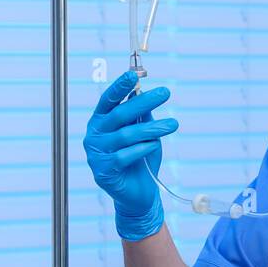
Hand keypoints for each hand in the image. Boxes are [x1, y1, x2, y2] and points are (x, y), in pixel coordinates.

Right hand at [83, 70, 178, 240]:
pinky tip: (153, 146)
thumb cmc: (141, 158)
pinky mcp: (102, 172)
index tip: (134, 73)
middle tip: (165, 93)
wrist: (139, 193)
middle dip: (143, 102)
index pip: (109, 100)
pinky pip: (124, 156)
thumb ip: (141, 114)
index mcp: (101, 121)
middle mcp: (94, 135)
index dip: (120, 86)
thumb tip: (144, 89)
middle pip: (119, 115)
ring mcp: (95, 154)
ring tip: (172, 124)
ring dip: (151, 128)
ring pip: (125, 136)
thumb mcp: (144, 132)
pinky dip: (142, 149)